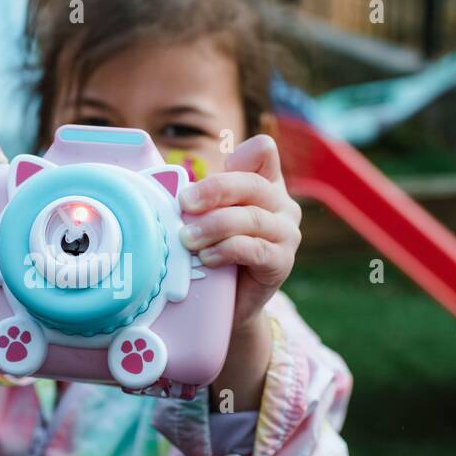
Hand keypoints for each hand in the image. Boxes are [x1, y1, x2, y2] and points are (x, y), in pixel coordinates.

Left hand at [177, 134, 301, 331]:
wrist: (230, 303)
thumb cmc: (216, 253)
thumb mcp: (206, 219)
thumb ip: (200, 198)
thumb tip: (168, 184)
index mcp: (265, 184)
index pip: (264, 151)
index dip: (240, 155)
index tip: (215, 169)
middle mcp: (282, 204)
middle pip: (252, 184)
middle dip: (214, 190)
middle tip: (183, 203)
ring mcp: (287, 233)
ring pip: (252, 218)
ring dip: (213, 226)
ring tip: (186, 239)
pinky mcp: (282, 262)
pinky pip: (255, 250)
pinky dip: (226, 250)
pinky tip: (206, 257)